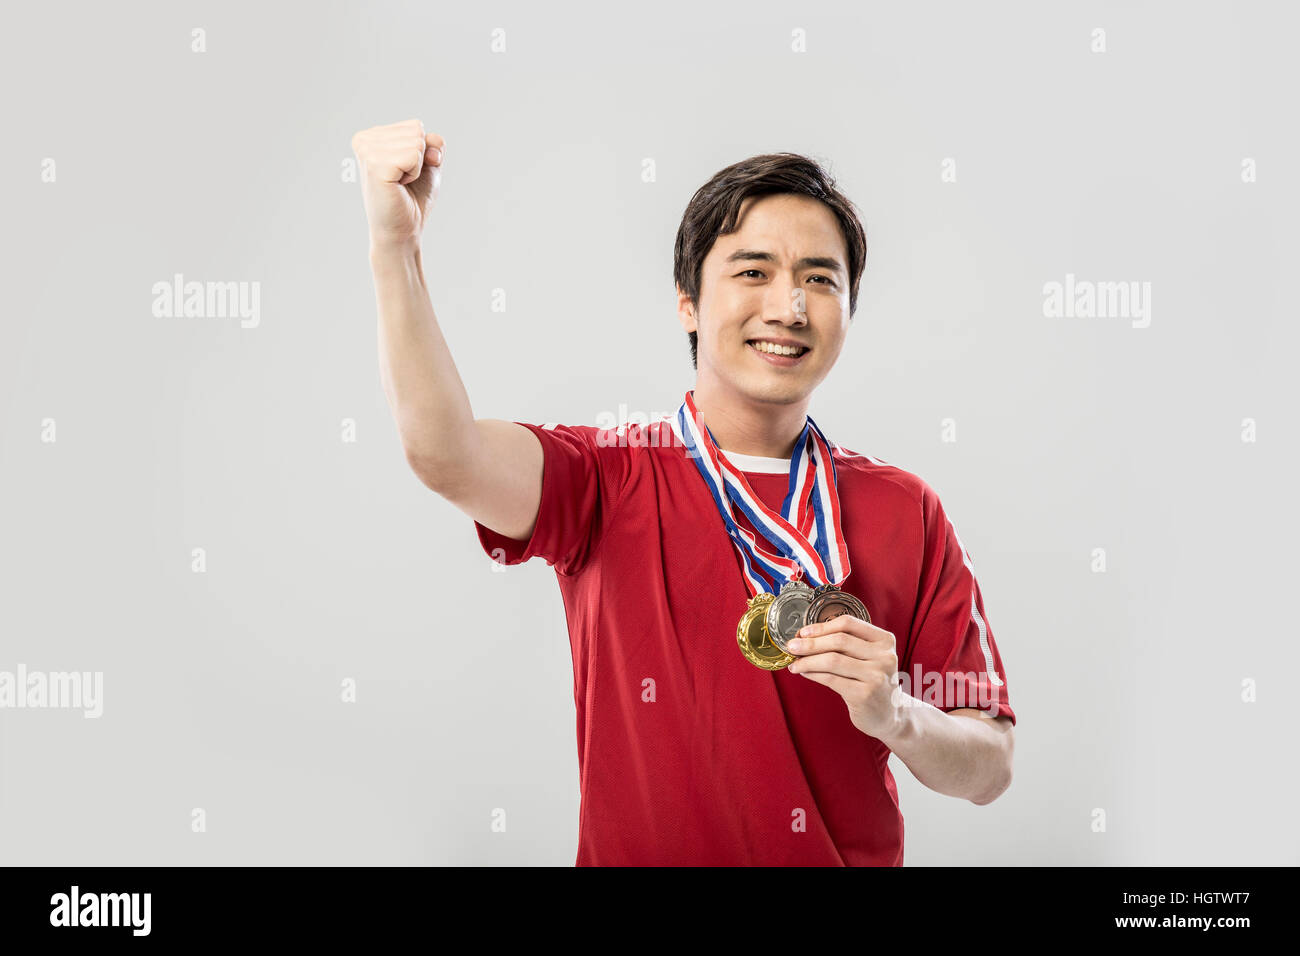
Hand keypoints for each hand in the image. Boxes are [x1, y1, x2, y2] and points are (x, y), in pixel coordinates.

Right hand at [351, 118, 444, 250]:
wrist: (403, 230)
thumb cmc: (413, 199)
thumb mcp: (428, 165)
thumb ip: (433, 143)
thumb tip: (430, 139)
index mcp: (372, 136)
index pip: (415, 126)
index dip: (422, 153)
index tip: (405, 173)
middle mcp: (364, 140)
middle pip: (416, 130)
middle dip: (420, 159)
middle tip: (403, 181)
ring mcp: (367, 151)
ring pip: (416, 142)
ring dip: (416, 168)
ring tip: (399, 184)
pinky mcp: (374, 165)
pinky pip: (413, 155)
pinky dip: (414, 173)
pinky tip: (398, 186)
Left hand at [785, 615, 902, 739]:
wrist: (889, 715)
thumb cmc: (872, 681)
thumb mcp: (869, 658)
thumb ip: (846, 645)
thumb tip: (805, 637)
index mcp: (884, 640)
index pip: (848, 623)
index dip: (822, 626)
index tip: (803, 632)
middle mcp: (884, 656)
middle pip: (839, 641)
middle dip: (810, 643)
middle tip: (792, 646)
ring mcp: (876, 676)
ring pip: (832, 660)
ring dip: (807, 660)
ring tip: (794, 663)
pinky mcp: (864, 695)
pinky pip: (830, 679)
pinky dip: (813, 674)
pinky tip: (804, 673)